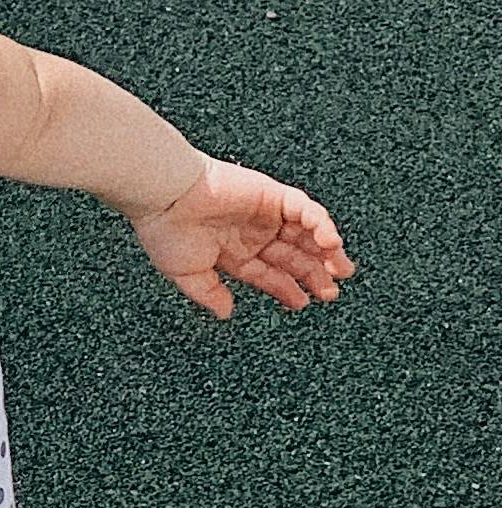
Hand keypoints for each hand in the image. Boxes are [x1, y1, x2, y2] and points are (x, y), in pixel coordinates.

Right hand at [128, 159, 353, 317]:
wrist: (165, 196)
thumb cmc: (167, 231)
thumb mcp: (187, 275)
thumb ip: (209, 295)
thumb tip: (227, 313)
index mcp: (233, 252)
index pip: (269, 274)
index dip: (288, 289)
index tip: (303, 302)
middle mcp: (252, 233)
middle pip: (294, 255)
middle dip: (315, 274)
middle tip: (331, 292)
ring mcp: (265, 213)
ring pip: (306, 233)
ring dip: (326, 251)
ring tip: (341, 270)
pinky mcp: (273, 194)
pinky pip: (305, 209)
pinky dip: (321, 225)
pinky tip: (330, 243)